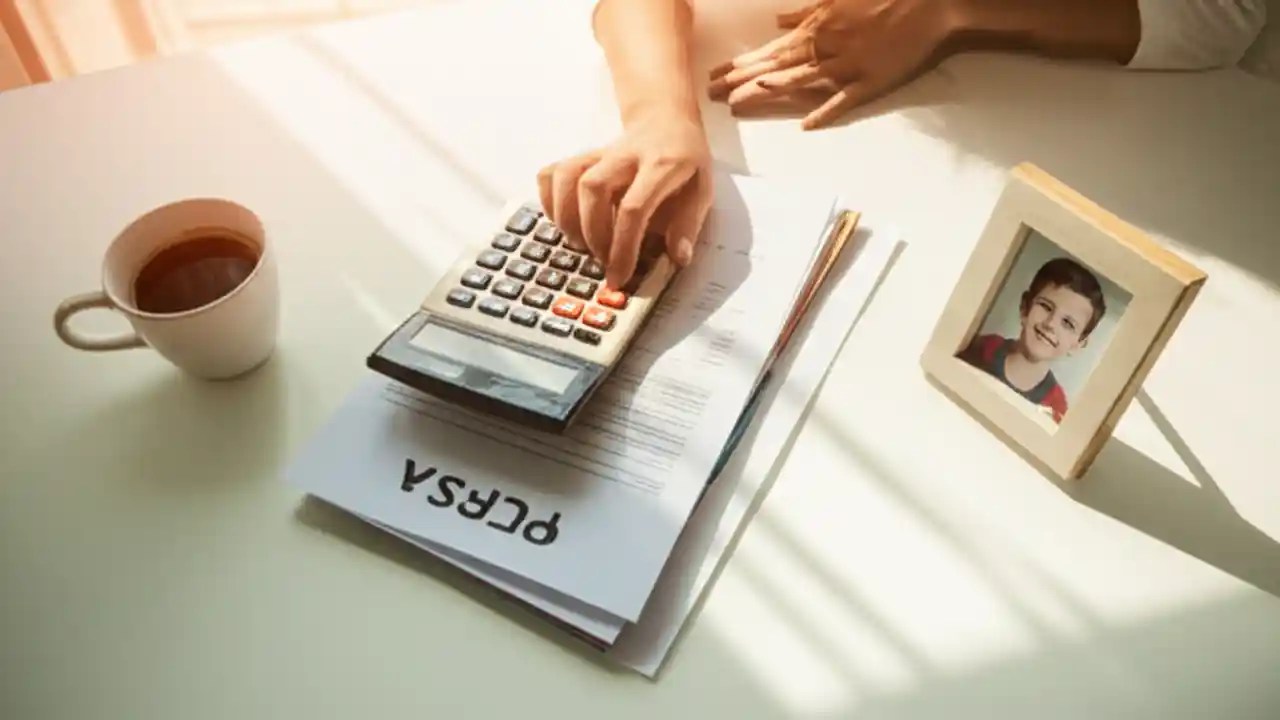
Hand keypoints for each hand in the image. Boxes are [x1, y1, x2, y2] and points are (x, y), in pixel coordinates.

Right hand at [537, 108, 713, 289]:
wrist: (665, 120)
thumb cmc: (684, 159)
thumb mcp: (701, 188)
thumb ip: (688, 224)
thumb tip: (678, 258)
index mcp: (661, 164)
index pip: (633, 207)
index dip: (623, 246)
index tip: (620, 276)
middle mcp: (625, 155)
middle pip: (593, 188)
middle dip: (592, 233)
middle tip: (602, 261)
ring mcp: (599, 153)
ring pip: (567, 177)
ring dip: (567, 218)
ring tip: (581, 245)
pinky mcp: (581, 156)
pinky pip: (552, 173)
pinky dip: (549, 201)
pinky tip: (563, 222)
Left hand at [707, 0, 960, 128]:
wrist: (931, 2)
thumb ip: (807, 10)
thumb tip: (779, 20)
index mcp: (817, 27)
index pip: (769, 50)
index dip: (740, 64)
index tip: (714, 76)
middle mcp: (826, 47)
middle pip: (775, 66)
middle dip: (741, 80)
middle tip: (711, 95)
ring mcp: (848, 65)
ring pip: (800, 82)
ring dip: (768, 93)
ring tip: (737, 105)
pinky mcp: (872, 81)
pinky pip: (845, 99)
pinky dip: (826, 110)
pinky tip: (805, 125)